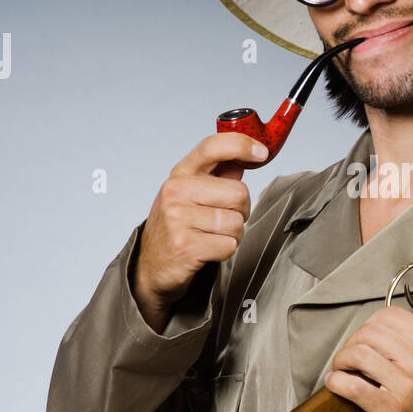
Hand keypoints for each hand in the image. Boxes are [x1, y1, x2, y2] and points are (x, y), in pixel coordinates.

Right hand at [131, 132, 267, 329]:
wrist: (151, 266)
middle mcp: (175, 192)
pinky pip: (229, 245)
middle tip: (224, 220)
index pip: (212, 147)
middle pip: (239, 193)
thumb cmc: (176, 227)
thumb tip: (244, 158)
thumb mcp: (191, 194)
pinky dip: (225, 251)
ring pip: (237, 222)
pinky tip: (208, 250)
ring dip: (233, 235)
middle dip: (241, 211)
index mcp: (180, 174)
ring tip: (212, 236)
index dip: (242, 145)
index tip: (261, 153)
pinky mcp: (185, 245)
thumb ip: (217, 176)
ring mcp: (177, 218)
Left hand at [323, 305, 412, 411]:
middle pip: (370, 332)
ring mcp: (409, 385)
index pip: (390, 316)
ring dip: (341, 361)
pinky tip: (336, 385)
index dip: (368, 325)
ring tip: (340, 369)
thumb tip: (381, 337)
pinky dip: (337, 383)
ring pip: (359, 354)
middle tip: (347, 357)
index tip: (364, 338)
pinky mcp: (394, 410)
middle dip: (351, 343)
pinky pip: (355, 387)